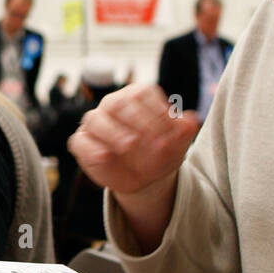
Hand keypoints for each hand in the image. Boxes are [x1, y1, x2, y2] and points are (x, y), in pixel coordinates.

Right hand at [68, 83, 198, 195]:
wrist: (143, 178)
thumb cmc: (159, 153)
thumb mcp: (177, 144)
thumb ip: (185, 131)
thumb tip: (192, 120)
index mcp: (136, 96)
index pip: (143, 94)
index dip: (157, 110)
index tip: (171, 131)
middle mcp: (112, 105)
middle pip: (119, 103)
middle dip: (138, 121)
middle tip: (154, 141)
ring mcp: (95, 122)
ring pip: (96, 119)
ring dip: (114, 132)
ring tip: (130, 145)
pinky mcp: (82, 143)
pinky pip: (81, 141)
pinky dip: (92, 148)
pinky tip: (105, 156)